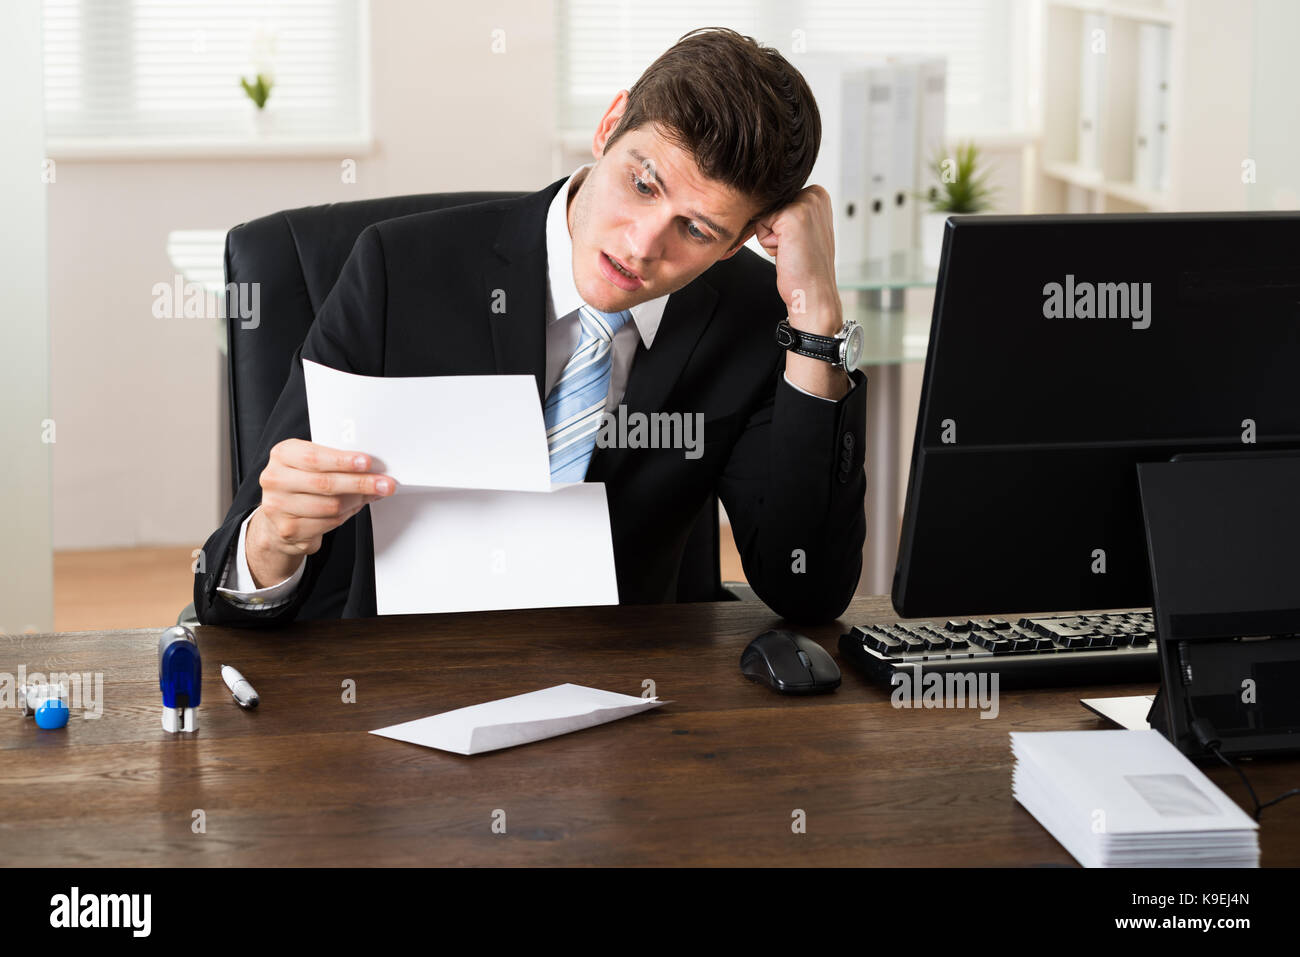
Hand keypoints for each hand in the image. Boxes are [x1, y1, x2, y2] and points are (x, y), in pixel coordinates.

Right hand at [246, 439, 396, 586]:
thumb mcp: (311, 463)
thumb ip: (335, 461)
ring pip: (331, 505)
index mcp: (282, 455)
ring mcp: (279, 506)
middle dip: (360, 483)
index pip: (315, 457)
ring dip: (358, 500)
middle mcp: (275, 479)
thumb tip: (372, 467)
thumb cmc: (301, 484)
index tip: (367, 462)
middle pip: (325, 483)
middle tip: (384, 484)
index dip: (343, 461)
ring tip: (372, 495)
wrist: (277, 517)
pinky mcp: (288, 529)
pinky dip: (347, 515)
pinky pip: (329, 523)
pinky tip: (355, 507)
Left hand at [753, 184, 841, 334]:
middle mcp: (814, 195)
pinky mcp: (791, 216)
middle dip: (774, 230)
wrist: (812, 292)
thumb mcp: (801, 230)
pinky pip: (760, 225)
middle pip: (769, 205)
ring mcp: (805, 203)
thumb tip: (759, 202)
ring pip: (764, 215)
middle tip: (794, 248)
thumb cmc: (805, 267)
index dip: (779, 225)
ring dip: (771, 237)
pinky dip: (768, 244)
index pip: (778, 201)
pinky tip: (787, 252)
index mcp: (818, 195)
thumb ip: (787, 212)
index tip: (797, 241)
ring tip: (791, 250)